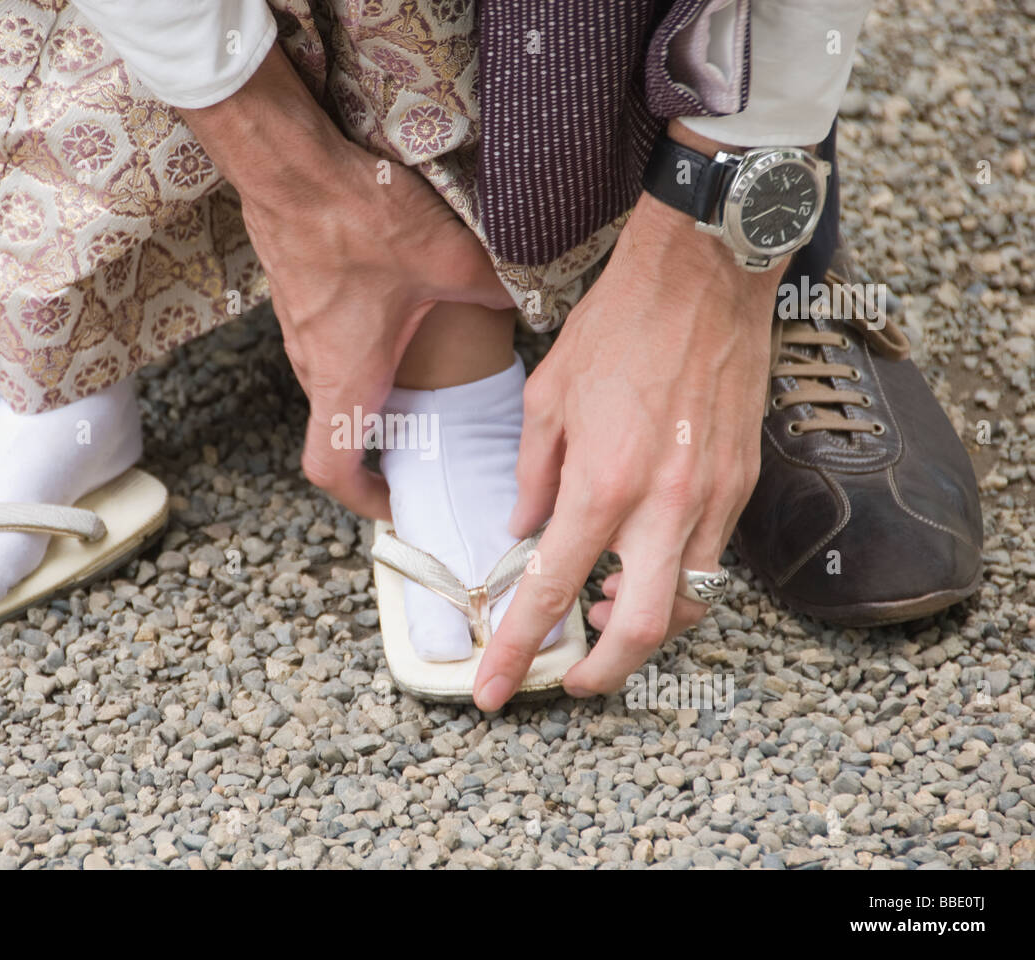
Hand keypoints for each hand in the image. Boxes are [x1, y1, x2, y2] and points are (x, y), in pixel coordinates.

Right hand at [181, 49, 510, 519]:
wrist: (288, 164)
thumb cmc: (355, 219)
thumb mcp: (450, 263)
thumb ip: (497, 292)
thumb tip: (536, 303)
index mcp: (346, 378)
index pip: (333, 471)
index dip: (365, 502)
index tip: (399, 503)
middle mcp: (313, 366)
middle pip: (335, 434)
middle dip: (378, 453)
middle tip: (426, 451)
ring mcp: (298, 334)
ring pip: (330, 391)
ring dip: (368, 403)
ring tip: (419, 392)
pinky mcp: (295, 303)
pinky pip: (324, 351)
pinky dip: (356, 362)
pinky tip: (393, 328)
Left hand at [473, 188, 784, 710]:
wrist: (706, 276)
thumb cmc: (618, 327)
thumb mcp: (546, 398)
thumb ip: (532, 478)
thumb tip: (524, 533)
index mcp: (602, 483)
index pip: (551, 591)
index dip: (515, 650)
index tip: (491, 691)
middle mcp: (664, 505)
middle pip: (639, 631)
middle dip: (601, 673)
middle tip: (570, 679)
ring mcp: (713, 498)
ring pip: (687, 606)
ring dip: (642, 629)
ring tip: (601, 610)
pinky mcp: (743, 484)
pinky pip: (713, 561)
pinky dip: (675, 584)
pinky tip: (643, 563)